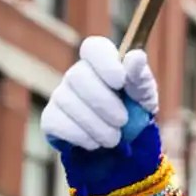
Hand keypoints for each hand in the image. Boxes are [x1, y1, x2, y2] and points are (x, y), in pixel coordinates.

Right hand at [41, 36, 159, 150]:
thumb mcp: (144, 97)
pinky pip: (58, 123)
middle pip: (78, 76)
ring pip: (69, 102)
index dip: (104, 62)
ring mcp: (61, 95)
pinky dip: (80, 136)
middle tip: (122, 121)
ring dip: (97, 125)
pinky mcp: (51, 118)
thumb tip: (136, 56)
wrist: (123, 148)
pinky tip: (94, 142)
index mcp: (103, 63)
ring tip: (113, 138)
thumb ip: (141, 78)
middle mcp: (77, 74)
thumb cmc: (134, 113)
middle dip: (104, 103)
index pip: (93, 48)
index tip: (120, 81)